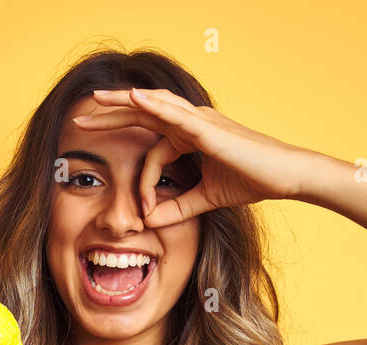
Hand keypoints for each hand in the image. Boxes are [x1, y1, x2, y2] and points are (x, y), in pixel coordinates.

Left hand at [72, 88, 310, 227]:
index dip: (139, 178)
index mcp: (190, 136)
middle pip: (143, 114)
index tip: (141, 211)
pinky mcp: (208, 128)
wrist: (285, 177)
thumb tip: (150, 222)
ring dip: (123, 102)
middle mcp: (191, 122)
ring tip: (96, 98)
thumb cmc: (253, 181)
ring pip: (153, 106)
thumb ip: (178, 207)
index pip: (151, 146)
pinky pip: (174, 114)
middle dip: (111, 115)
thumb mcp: (206, 198)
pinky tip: (132, 99)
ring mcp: (199, 121)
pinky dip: (153, 106)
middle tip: (81, 117)